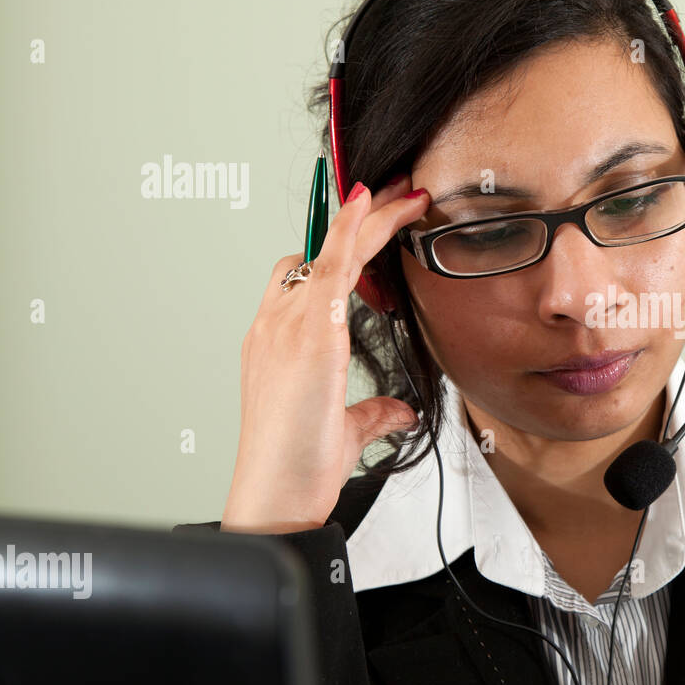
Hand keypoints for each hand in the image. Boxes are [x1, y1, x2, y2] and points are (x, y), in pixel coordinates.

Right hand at [221, 176, 430, 533]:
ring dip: (372, 218)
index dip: (338, 245)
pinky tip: (372, 201)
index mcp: (277, 342)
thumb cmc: (297, 465)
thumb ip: (374, 412)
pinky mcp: (308, 330)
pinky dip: (350, 228)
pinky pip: (330, 263)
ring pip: (332, 252)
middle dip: (361, 219)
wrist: (277, 491)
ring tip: (409, 194)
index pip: (305, 276)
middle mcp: (275, 324)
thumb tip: (399, 411)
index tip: (369, 223)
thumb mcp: (346, 429)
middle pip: (318, 252)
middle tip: (400, 193)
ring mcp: (286, 323)